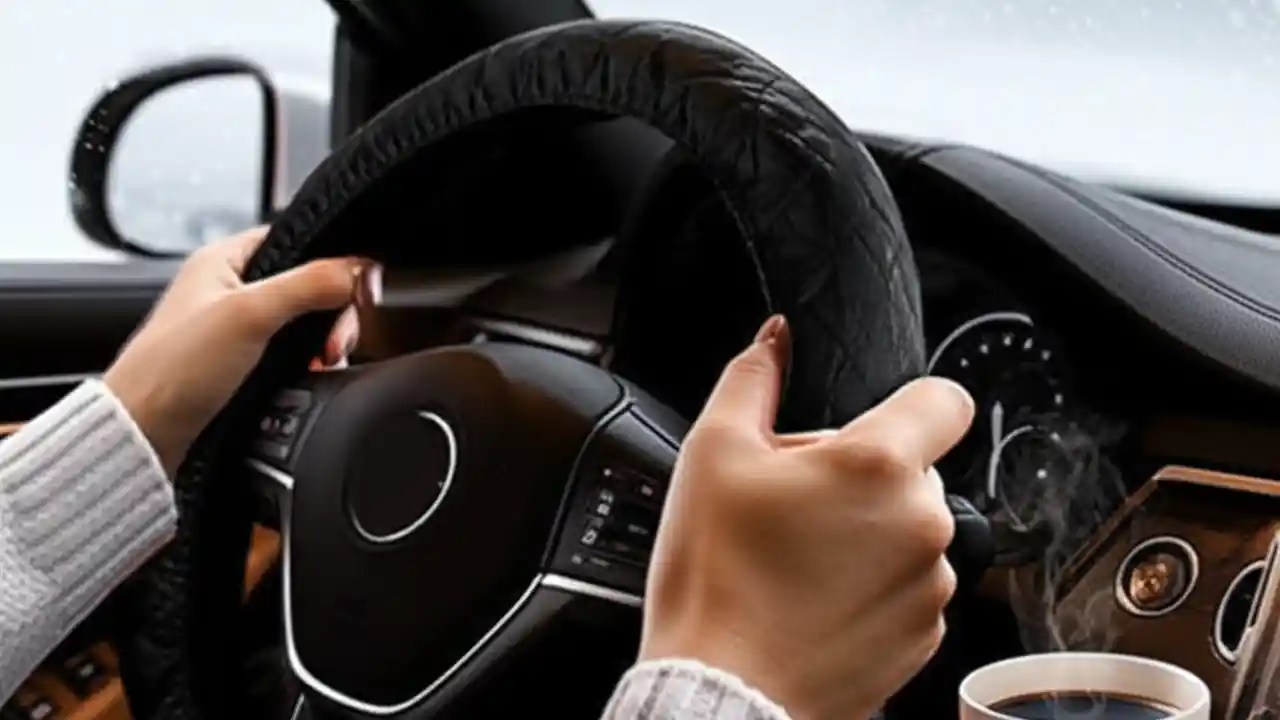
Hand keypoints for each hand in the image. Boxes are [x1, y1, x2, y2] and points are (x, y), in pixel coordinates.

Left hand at [104, 227, 374, 475]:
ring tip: (324, 361)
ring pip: (304, 322)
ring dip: (323, 342)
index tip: (355, 291)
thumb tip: (361, 270)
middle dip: (333, 313)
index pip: (298, 240)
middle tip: (336, 342)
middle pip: (308, 285)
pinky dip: (309, 364)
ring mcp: (236, 327)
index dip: (332, 262)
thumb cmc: (172, 369)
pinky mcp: (242, 363)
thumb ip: (309, 285)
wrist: (144, 434)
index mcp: (224, 259)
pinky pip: (293, 353)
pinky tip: (312, 375)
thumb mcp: (249, 314)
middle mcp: (230, 288)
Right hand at [639, 315, 974, 719]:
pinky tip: (815, 601)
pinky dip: (874, 587)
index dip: (911, 401)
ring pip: (911, 529)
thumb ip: (753, 380)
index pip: (946, 399)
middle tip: (796, 505)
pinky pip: (910, 587)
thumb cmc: (716, 579)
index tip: (871, 425)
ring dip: (870, 533)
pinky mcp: (925, 637)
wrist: (722, 693)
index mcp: (877, 465)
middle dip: (861, 476)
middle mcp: (922, 522)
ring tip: (800, 560)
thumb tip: (774, 339)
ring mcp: (930, 585)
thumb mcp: (713, 455)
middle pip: (913, 468)